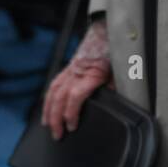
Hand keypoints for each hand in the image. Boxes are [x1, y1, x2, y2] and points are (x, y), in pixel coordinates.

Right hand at [42, 21, 112, 139]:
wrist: (105, 31)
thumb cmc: (113, 52)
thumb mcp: (119, 72)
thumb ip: (114, 88)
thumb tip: (115, 102)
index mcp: (91, 74)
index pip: (75, 97)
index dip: (71, 114)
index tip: (71, 126)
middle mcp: (76, 72)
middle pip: (60, 98)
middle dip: (56, 118)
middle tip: (57, 135)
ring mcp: (70, 70)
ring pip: (53, 92)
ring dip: (48, 110)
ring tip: (47, 125)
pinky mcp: (68, 68)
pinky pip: (54, 84)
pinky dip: (49, 98)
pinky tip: (48, 108)